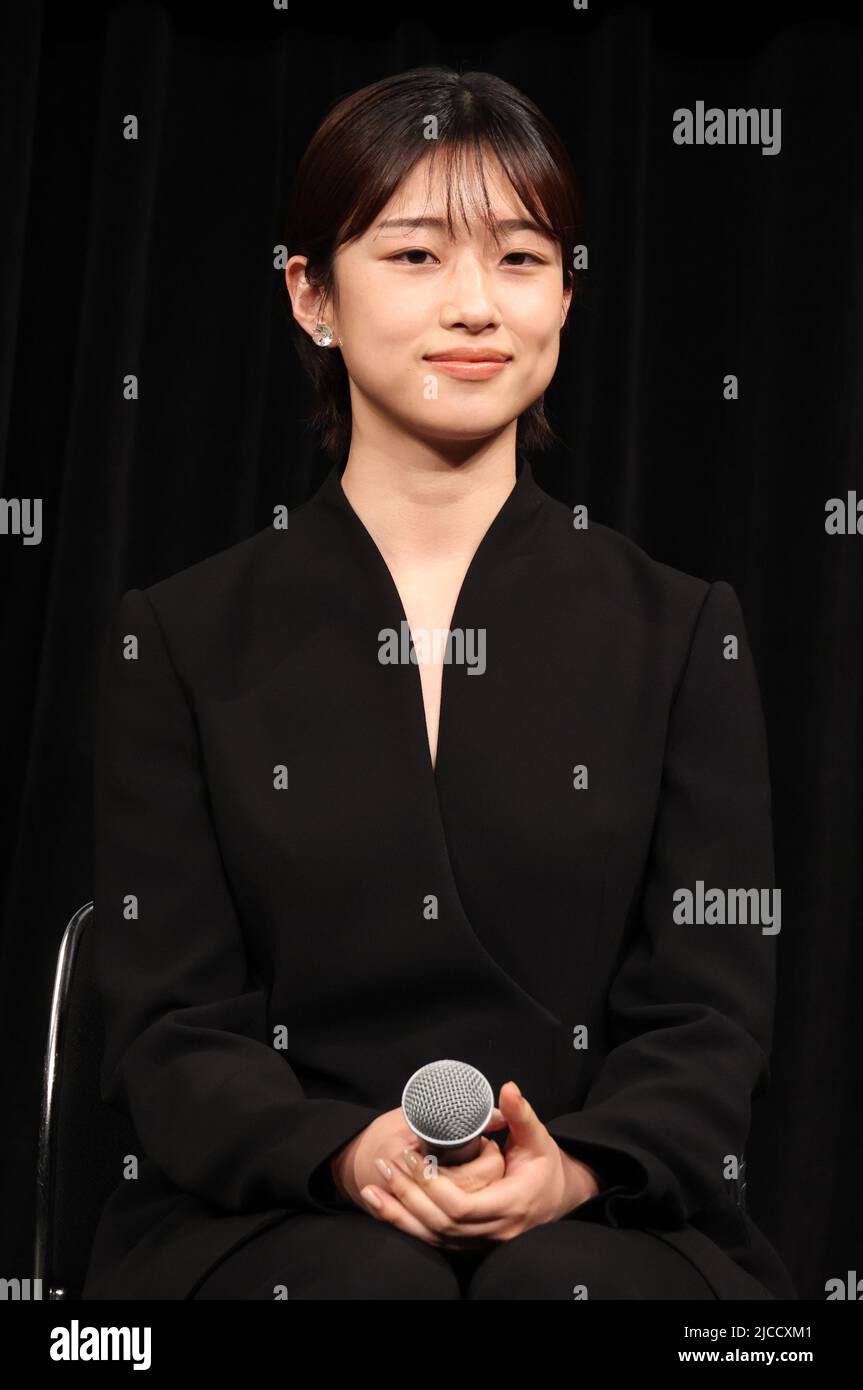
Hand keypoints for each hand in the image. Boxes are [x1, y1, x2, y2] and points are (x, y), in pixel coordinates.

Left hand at [358, 1080, 600, 1249]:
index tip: (412, 1156)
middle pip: (441, 1223)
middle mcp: (495, 1230)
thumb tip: (508, 1088)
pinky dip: (407, 1225)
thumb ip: (522, 1114)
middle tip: (387, 1164)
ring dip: (399, 1215)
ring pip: (433, 1237)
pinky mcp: (471, 1243)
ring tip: (372, 1189)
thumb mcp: (540, 1139)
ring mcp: (482, 1241)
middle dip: (408, 1196)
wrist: (561, 1200)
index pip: (461, 1207)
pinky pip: (434, 1240)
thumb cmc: (548, 1167)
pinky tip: (385, 1208)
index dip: (432, 1185)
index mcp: (511, 1204)